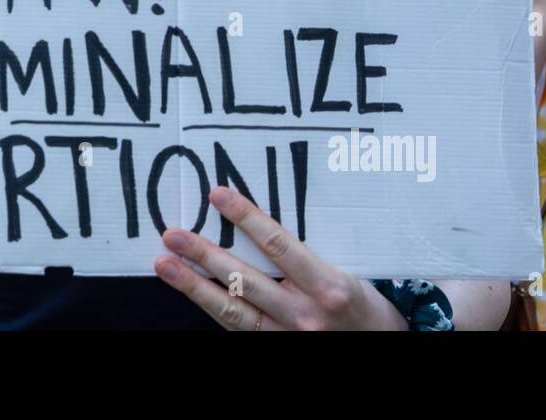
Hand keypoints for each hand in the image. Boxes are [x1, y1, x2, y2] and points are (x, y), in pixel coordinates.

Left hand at [154, 186, 406, 330]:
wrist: (380, 348)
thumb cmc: (365, 307)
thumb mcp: (349, 274)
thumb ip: (309, 253)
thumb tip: (261, 220)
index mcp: (329, 288)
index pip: (279, 245)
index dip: (246, 218)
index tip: (217, 194)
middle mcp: (305, 315)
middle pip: (245, 281)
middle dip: (205, 256)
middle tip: (173, 234)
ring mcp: (286, 337)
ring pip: (232, 311)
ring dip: (194, 286)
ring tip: (164, 264)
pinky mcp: (273, 350)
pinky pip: (235, 328)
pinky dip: (209, 306)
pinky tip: (189, 288)